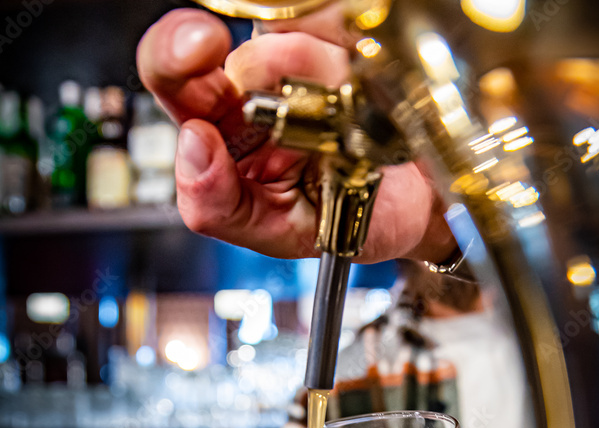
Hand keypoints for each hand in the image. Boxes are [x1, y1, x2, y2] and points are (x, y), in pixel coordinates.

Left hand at [136, 8, 455, 261]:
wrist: (425, 206)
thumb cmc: (352, 219)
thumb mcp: (280, 234)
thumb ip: (220, 208)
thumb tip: (194, 150)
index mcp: (225, 132)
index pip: (173, 81)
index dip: (174, 60)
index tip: (200, 55)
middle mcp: (253, 86)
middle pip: (207, 41)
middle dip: (220, 49)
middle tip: (227, 55)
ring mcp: (298, 56)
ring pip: (282, 33)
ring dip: (316, 71)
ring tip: (349, 122)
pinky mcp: (343, 36)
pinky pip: (333, 18)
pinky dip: (350, 49)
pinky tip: (368, 90)